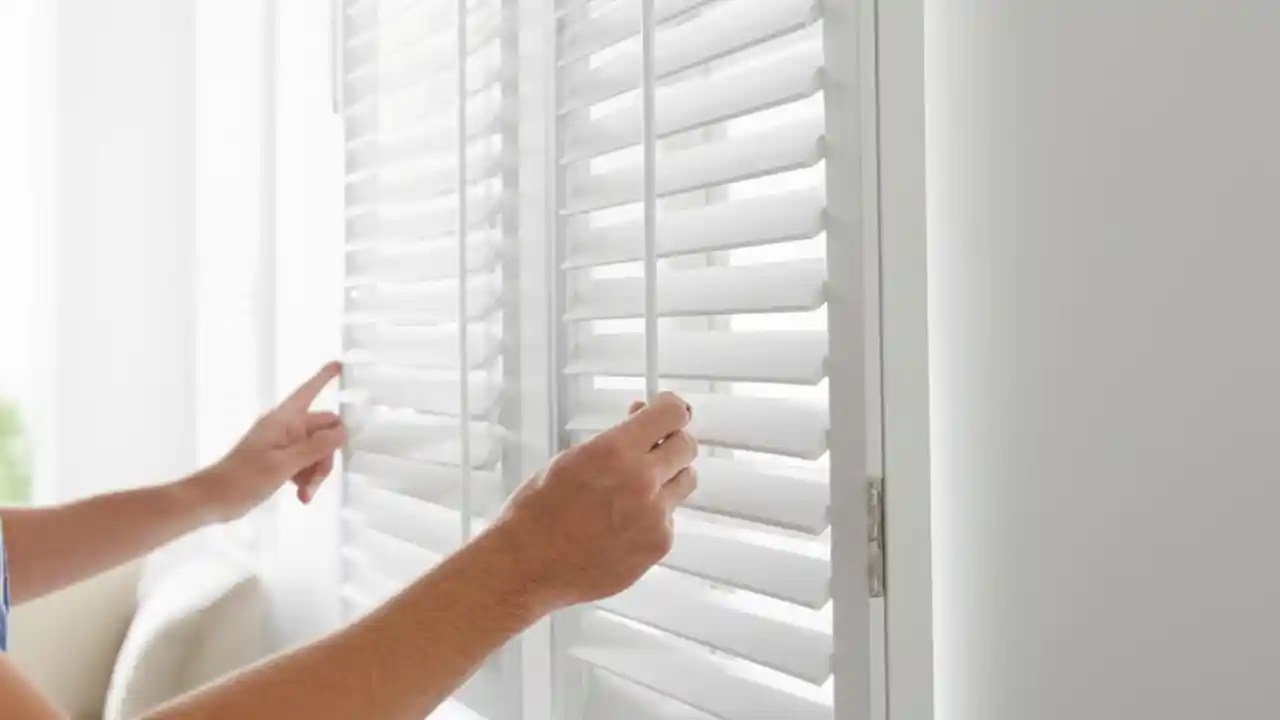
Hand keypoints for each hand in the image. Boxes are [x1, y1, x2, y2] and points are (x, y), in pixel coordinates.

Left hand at [193, 362, 347, 521]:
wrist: (214, 499)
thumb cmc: (242, 478)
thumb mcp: (284, 463)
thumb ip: (316, 446)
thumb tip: (342, 431)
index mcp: (284, 420)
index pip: (308, 391)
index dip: (324, 378)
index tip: (339, 364)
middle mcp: (286, 428)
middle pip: (322, 431)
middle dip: (326, 455)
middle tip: (317, 479)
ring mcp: (283, 444)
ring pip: (317, 451)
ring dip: (316, 472)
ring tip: (305, 492)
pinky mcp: (281, 460)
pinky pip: (306, 463)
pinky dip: (307, 479)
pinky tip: (301, 494)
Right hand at [491, 392, 698, 610]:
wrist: (526, 566)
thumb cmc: (537, 513)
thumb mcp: (570, 459)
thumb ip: (614, 440)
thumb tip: (640, 418)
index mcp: (615, 451)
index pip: (671, 413)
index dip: (674, 408)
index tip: (673, 411)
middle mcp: (641, 480)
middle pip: (687, 445)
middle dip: (672, 442)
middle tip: (657, 449)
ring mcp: (654, 516)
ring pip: (685, 481)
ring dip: (669, 478)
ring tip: (638, 490)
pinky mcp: (658, 545)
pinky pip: (671, 518)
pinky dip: (655, 517)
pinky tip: (624, 525)